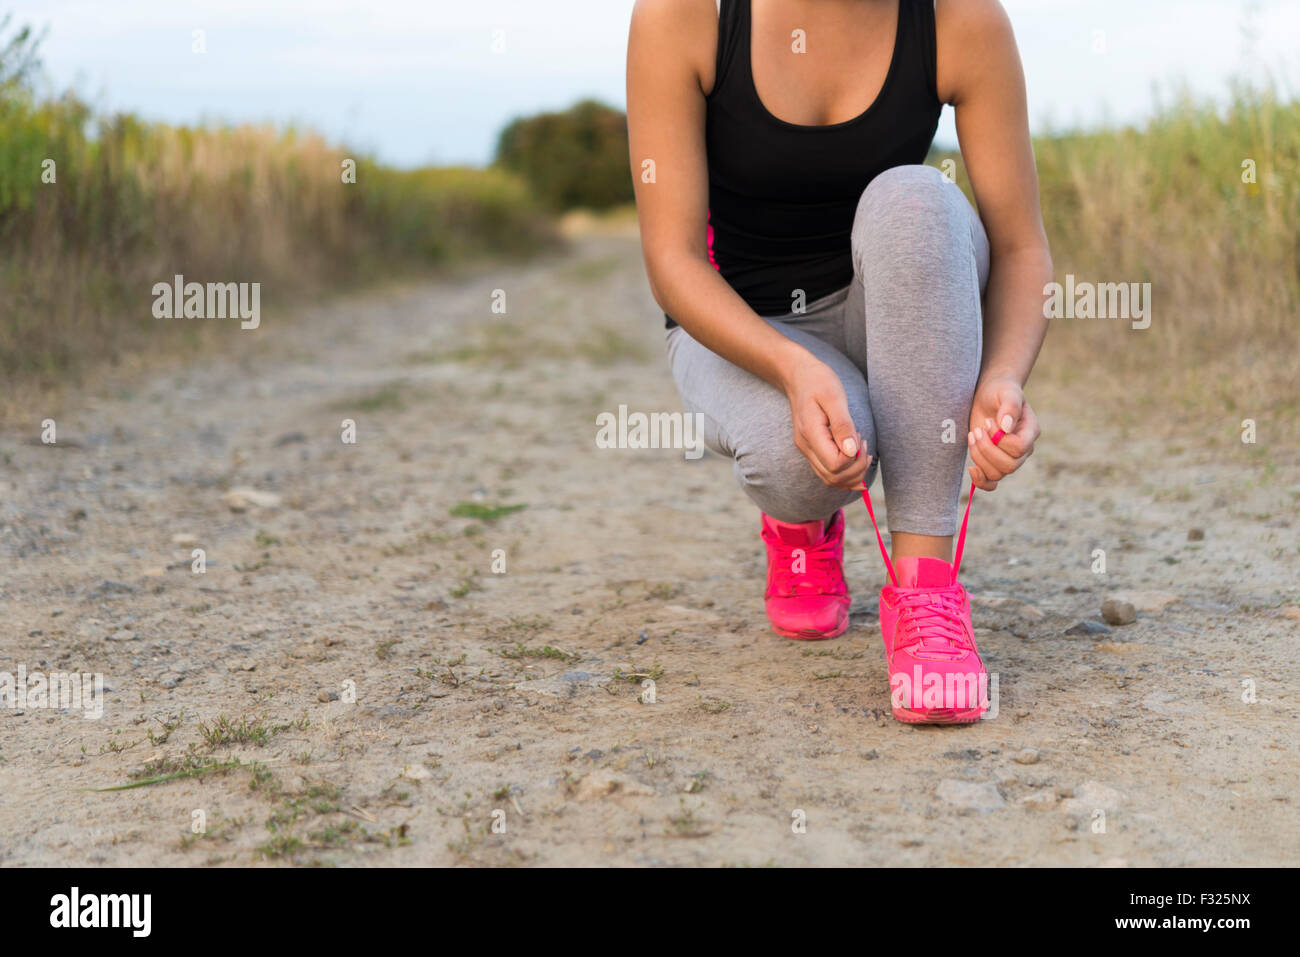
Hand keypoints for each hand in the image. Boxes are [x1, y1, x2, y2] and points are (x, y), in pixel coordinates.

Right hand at [784, 352, 869, 490]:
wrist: (798, 376)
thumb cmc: (818, 381)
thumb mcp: (834, 397)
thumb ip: (843, 425)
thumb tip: (851, 451)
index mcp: (811, 434)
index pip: (835, 464)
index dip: (854, 459)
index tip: (860, 438)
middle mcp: (806, 447)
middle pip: (833, 477)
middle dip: (856, 469)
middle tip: (864, 446)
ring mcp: (807, 451)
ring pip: (830, 480)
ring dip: (851, 474)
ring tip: (861, 452)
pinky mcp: (811, 450)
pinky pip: (827, 473)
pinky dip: (844, 474)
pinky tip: (855, 462)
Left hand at [967, 375, 1038, 490]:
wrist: (990, 395)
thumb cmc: (1000, 391)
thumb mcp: (1007, 392)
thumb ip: (1010, 407)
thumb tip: (1006, 427)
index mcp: (1030, 432)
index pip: (1020, 448)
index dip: (1000, 440)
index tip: (988, 422)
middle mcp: (1023, 449)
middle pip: (1009, 465)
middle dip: (987, 449)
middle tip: (977, 430)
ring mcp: (1008, 458)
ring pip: (997, 474)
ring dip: (979, 457)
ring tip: (972, 435)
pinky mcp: (993, 462)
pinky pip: (991, 483)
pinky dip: (980, 481)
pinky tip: (971, 468)